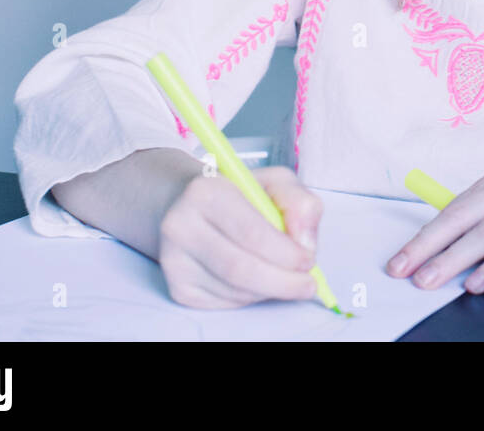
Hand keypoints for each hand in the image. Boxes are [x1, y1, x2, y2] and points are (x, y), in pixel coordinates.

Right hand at [158, 165, 322, 308]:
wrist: (190, 207)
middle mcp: (180, 225)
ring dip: (269, 290)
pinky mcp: (178, 286)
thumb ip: (300, 203)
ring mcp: (174, 259)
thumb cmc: (240, 194)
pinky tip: (257, 280)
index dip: (285, 253)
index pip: (251, 233)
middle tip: (307, 284)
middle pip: (239, 269)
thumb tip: (304, 243)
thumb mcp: (276, 182)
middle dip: (282, 281)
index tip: (309, 260)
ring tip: (284, 276)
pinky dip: (251, 296)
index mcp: (206, 192)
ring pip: (234, 290)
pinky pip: (224, 302)